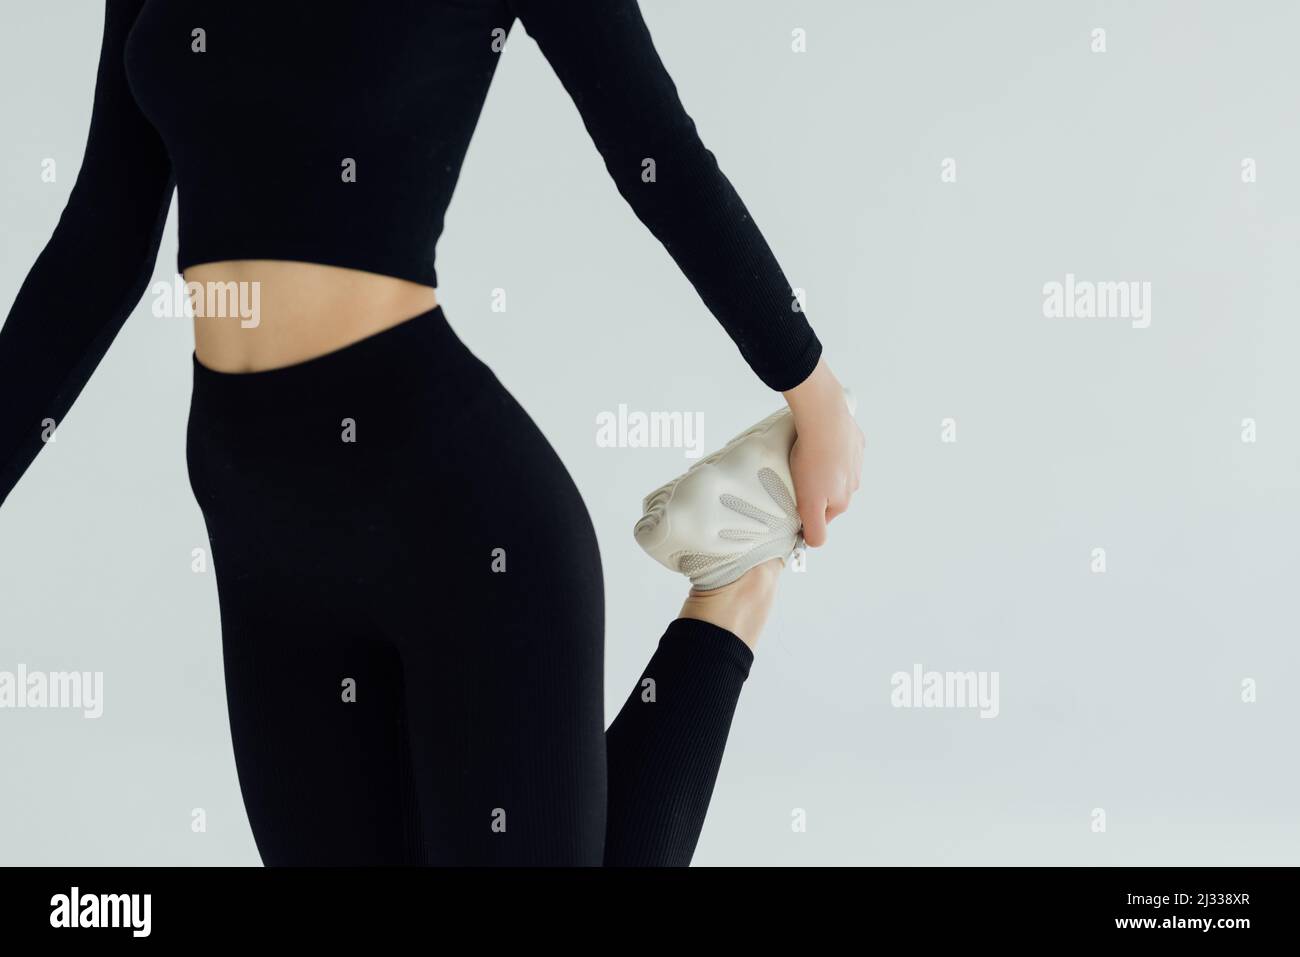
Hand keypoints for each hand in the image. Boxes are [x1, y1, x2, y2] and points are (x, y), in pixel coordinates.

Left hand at [783, 359, 862, 546]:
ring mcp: (856, 460)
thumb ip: (815, 528)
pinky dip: (829, 448)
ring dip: (821, 468)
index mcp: (843, 500)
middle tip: (796, 477)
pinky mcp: (854, 440)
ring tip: (804, 457)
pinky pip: (840, 449)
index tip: (793, 501)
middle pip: (829, 494)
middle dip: (813, 489)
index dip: (806, 512)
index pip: (822, 518)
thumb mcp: (809, 503)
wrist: (824, 418)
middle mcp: (854, 483)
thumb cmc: (814, 460)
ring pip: (835, 472)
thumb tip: (816, 544)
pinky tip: (817, 442)